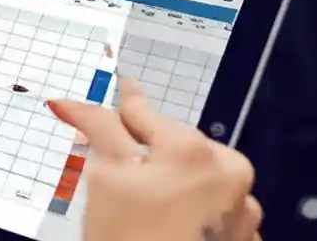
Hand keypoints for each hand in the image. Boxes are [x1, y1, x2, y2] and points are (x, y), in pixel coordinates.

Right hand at [50, 78, 261, 240]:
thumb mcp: (105, 180)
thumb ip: (99, 131)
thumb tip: (73, 102)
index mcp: (194, 150)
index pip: (146, 114)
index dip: (124, 108)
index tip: (122, 90)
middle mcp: (230, 174)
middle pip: (177, 148)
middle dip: (150, 158)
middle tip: (121, 178)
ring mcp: (243, 212)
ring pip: (198, 183)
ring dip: (174, 189)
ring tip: (145, 215)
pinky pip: (215, 215)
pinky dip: (194, 218)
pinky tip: (169, 232)